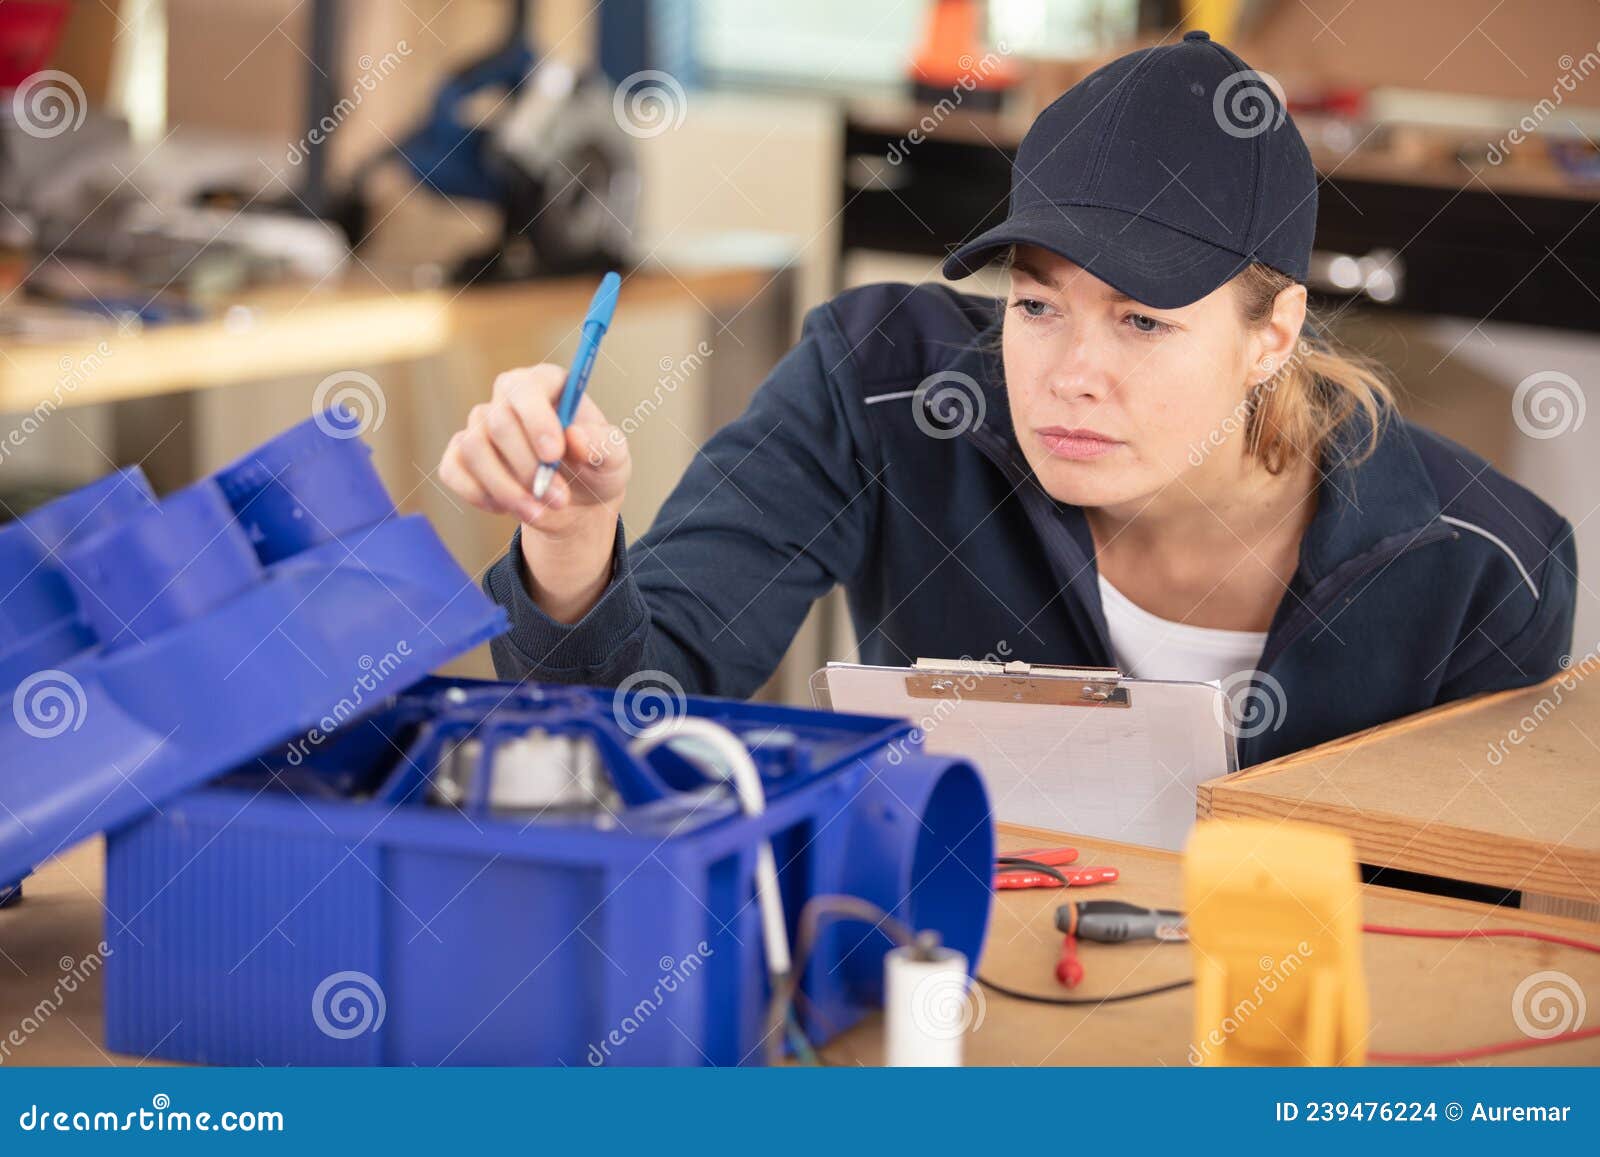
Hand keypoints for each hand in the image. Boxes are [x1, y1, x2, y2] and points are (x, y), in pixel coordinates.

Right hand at [438, 364, 629, 537]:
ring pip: (473, 448)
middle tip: (559, 498)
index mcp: (547, 383)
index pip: (526, 387)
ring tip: (539, 511)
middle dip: (528, 468)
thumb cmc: (595, 469)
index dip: (536, 420)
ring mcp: (481, 426)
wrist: (576, 503)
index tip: (554, 455)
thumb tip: (575, 436)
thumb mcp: (614, 460)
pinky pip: (452, 470)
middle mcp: (509, 398)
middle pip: (498, 422)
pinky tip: (507, 508)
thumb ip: (604, 446)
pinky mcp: (461, 456)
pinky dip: (479, 495)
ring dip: (506, 488)